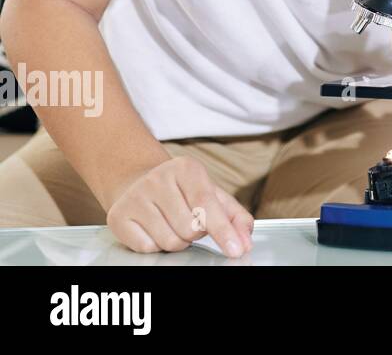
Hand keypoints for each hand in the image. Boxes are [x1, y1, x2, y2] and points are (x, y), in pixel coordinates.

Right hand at [105, 156, 253, 257]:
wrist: (138, 181)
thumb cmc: (182, 191)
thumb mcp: (213, 195)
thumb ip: (235, 217)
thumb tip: (245, 242)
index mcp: (186, 168)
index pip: (207, 205)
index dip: (223, 230)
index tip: (236, 250)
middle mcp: (157, 179)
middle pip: (190, 229)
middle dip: (196, 233)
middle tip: (189, 220)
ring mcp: (135, 197)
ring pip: (170, 242)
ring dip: (178, 241)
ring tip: (173, 224)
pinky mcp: (118, 216)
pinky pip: (147, 248)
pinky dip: (156, 245)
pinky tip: (155, 229)